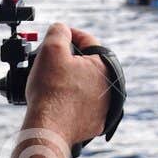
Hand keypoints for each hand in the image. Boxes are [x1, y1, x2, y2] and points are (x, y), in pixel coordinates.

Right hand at [24, 23, 109, 147]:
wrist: (48, 129)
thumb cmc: (51, 90)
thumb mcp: (51, 49)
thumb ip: (59, 31)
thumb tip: (62, 29)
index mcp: (104, 66)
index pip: (87, 41)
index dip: (68, 35)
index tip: (55, 38)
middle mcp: (109, 88)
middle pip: (87, 64)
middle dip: (69, 61)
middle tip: (51, 62)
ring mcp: (104, 108)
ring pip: (85, 86)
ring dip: (71, 81)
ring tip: (52, 82)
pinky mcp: (95, 124)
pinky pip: (82, 106)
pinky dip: (71, 102)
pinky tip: (57, 101)